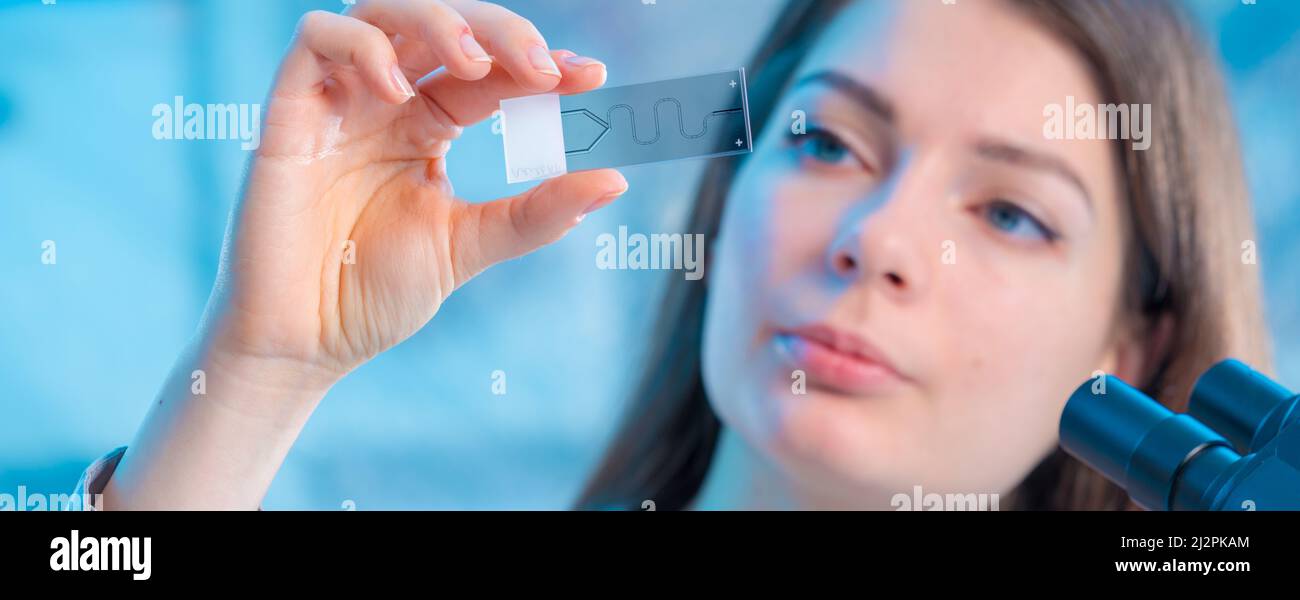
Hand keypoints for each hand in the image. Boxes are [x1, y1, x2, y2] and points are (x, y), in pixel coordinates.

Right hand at [208, 0, 625, 390]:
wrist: (303, 344)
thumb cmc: (374, 296)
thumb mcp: (469, 245)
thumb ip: (537, 212)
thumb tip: (616, 180)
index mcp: (426, 126)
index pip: (488, 72)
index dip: (539, 64)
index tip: (591, 77)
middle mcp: (384, 103)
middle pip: (442, 27)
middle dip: (500, 32)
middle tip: (546, 68)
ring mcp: (337, 103)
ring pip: (382, 13)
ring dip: (437, 21)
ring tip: (478, 64)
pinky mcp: (289, 113)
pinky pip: (316, 39)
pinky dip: (363, 49)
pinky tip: (401, 92)